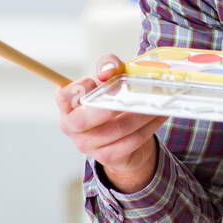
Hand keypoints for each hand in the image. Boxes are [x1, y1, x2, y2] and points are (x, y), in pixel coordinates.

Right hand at [56, 54, 168, 185]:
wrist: (122, 133)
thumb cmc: (109, 101)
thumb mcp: (107, 80)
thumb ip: (108, 66)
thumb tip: (109, 71)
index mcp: (67, 106)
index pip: (63, 97)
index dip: (79, 89)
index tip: (97, 80)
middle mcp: (72, 127)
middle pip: (82, 121)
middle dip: (107, 108)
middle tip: (128, 96)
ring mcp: (88, 145)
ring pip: (116, 130)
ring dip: (140, 116)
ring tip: (156, 104)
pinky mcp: (107, 156)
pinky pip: (131, 142)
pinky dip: (148, 128)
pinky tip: (159, 116)